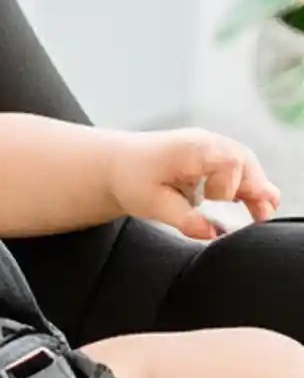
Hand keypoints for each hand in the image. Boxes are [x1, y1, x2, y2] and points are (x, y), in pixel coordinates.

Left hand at [110, 128, 280, 239]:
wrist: (119, 163)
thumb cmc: (132, 180)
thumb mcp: (152, 204)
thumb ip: (185, 219)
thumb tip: (215, 235)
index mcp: (191, 149)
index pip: (229, 162)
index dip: (229, 185)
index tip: (213, 201)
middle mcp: (206, 142)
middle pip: (245, 162)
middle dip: (255, 190)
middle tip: (260, 217)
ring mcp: (212, 146)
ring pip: (247, 165)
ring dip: (255, 190)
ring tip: (260, 214)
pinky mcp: (215, 156)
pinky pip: (241, 168)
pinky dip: (246, 186)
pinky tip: (250, 204)